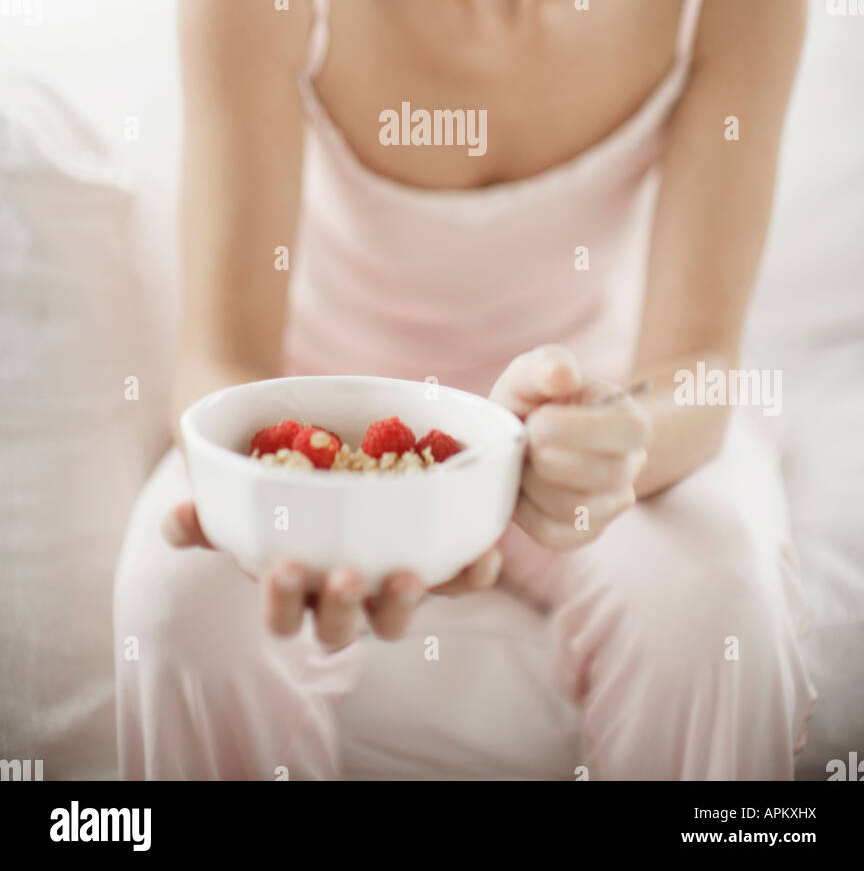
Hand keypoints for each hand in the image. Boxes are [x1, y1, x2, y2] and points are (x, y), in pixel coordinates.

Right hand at [161, 500, 503, 649]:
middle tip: (344, 575)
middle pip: (345, 628)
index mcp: (294, 588)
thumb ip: (205, 509)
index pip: (286, 618)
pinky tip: (483, 551)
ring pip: (399, 613)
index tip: (282, 564)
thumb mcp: (233, 491)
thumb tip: (178, 520)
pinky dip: (472, 570)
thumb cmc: (265, 476)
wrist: (308, 438)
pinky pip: (457, 576)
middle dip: (344, 607)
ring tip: (406, 573)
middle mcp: (342, 594)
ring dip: (404, 600)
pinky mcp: (430, 552)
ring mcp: (386, 577)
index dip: (284, 603)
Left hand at [489, 344, 649, 550]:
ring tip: (522, 459)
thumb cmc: (535, 399)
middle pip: (606, 475)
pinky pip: (555, 534)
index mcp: (629, 421)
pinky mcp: (583, 532)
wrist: (522, 433)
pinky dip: (527, 511)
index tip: (539, 418)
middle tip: (526, 438)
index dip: (583, 429)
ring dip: (534, 483)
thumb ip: (547, 364)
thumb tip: (563, 373)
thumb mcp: (534, 371)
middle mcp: (629, 465)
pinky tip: (522, 485)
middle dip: (551, 457)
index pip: (631, 431)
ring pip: (577, 509)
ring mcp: (609, 504)